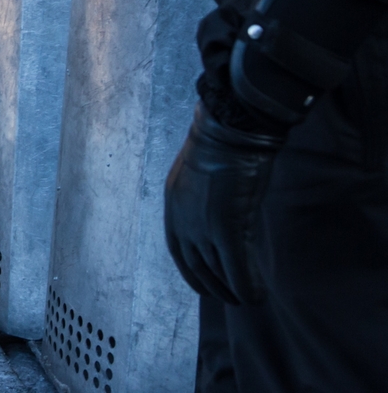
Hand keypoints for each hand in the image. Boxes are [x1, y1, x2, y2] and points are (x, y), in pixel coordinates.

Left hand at [165, 105, 283, 304]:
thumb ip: (204, 195)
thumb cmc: (220, 143)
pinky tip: (257, 297)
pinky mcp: (225, 226)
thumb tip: (219, 207)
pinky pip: (236, 267)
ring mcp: (202, 225)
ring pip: (217, 270)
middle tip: (232, 298)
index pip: (179, 250)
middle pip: (196, 265)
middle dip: (213, 285)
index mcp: (173, 205)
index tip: (205, 286)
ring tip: (248, 300)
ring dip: (233, 290)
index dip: (192, 272)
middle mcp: (182, 219)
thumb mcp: (201, 173)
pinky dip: (246, 285)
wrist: (229, 129)